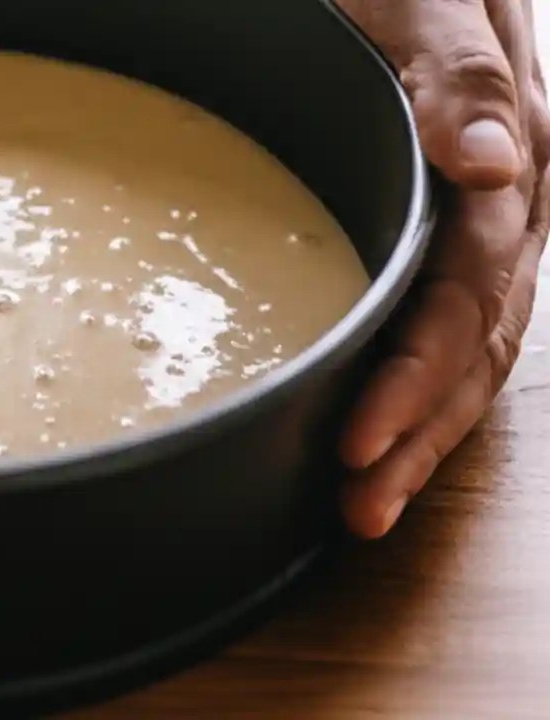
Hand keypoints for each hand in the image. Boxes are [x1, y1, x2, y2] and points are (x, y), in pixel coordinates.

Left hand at [336, 0, 548, 537]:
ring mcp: (479, 226)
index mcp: (513, 156)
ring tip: (362, 505)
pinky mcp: (439, 232)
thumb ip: (460, 73)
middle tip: (356, 508)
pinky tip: (379, 437)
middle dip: (417, 434)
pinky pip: (443, 323)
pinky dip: (414, 388)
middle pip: (474, 341)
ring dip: (420, 433)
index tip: (358, 440)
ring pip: (467, 349)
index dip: (417, 376)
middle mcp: (507, 208)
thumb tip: (490, 165)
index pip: (471, 293)